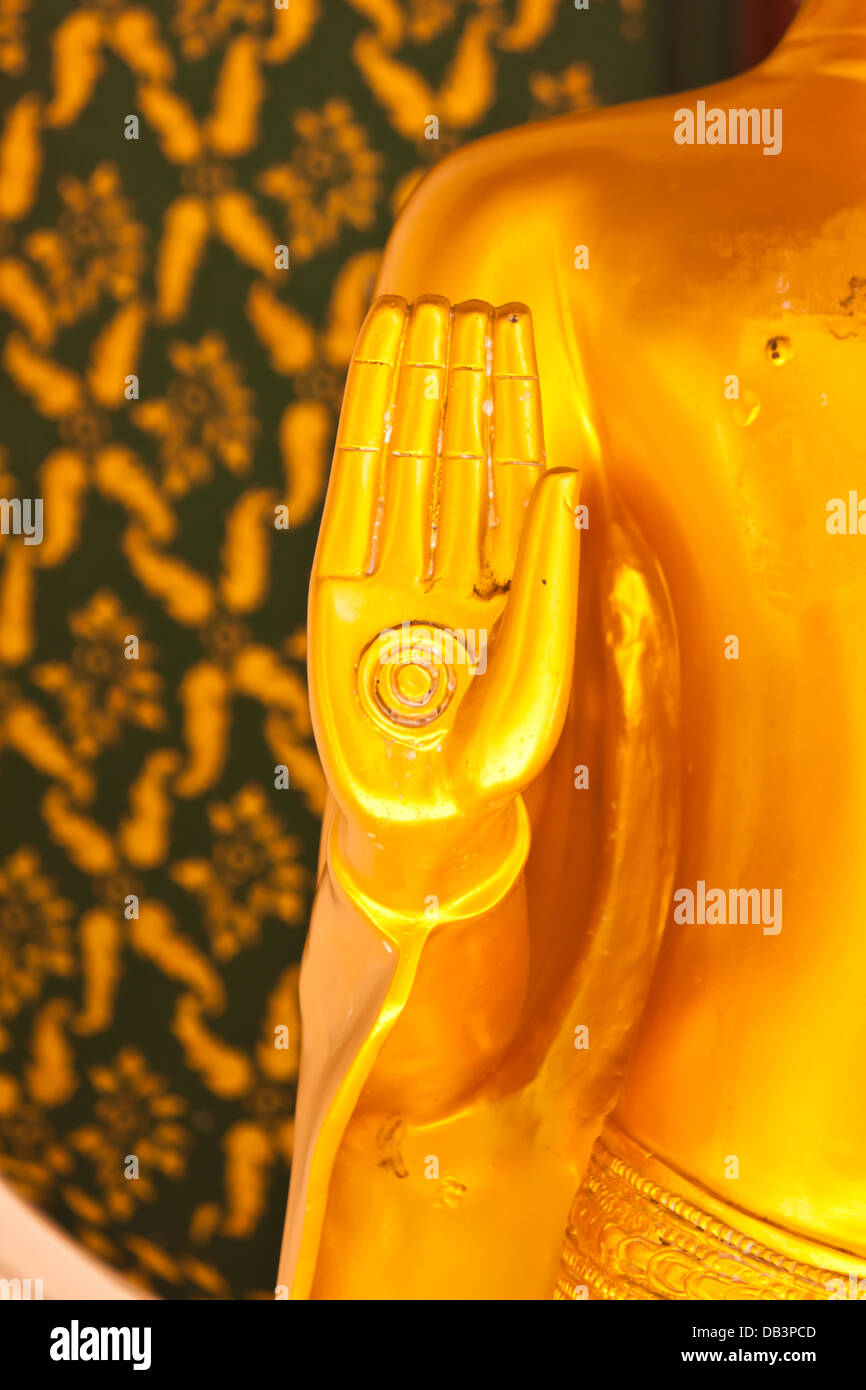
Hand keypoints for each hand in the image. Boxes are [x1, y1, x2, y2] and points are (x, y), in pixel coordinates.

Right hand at [309, 295, 579, 874]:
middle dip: (463, 378)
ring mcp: (390, 571)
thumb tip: (560, 478)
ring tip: (418, 312)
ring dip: (413, 387)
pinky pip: (354, 495)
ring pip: (405, 459)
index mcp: (502, 578)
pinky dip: (364, 431)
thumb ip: (549, 578)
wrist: (422, 814)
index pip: (506, 470)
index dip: (509, 400)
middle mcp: (446, 564)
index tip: (513, 330)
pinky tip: (375, 376)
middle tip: (469, 298)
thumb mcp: (542, 669)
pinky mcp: (339, 588)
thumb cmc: (496, 761)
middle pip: (456, 450)